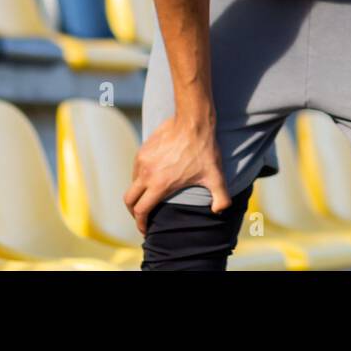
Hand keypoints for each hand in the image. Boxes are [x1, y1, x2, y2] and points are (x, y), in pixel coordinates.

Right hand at [123, 111, 230, 234]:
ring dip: (137, 193)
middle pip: (129, 200)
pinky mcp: (142, 150)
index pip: (141, 211)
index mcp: (159, 185)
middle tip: (142, 216)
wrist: (193, 121)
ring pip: (132, 183)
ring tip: (148, 196)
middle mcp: (146, 174)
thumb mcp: (215, 175)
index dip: (141, 224)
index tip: (145, 229)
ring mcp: (142, 161)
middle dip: (133, 212)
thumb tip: (220, 211)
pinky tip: (152, 177)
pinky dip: (140, 177)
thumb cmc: (204, 149)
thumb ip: (221, 197)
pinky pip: (136, 169)